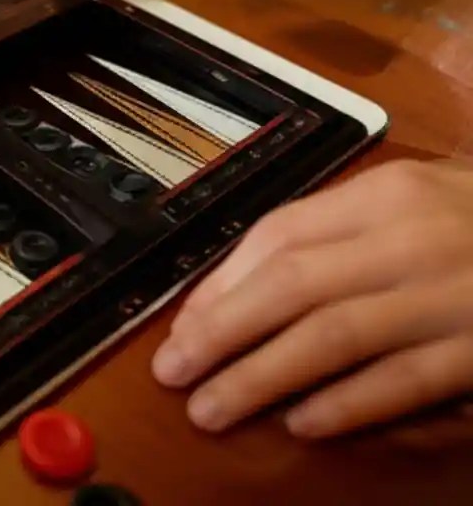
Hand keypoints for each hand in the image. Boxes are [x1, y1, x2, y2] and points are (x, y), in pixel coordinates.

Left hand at [154, 159, 472, 437]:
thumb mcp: (415, 204)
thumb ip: (336, 234)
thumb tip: (235, 288)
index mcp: (387, 192)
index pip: (279, 235)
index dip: (220, 286)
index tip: (180, 327)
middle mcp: (413, 235)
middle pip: (291, 286)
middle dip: (220, 334)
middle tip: (171, 374)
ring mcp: (455, 292)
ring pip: (334, 336)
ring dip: (262, 377)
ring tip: (211, 410)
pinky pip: (405, 380)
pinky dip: (349, 403)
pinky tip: (303, 424)